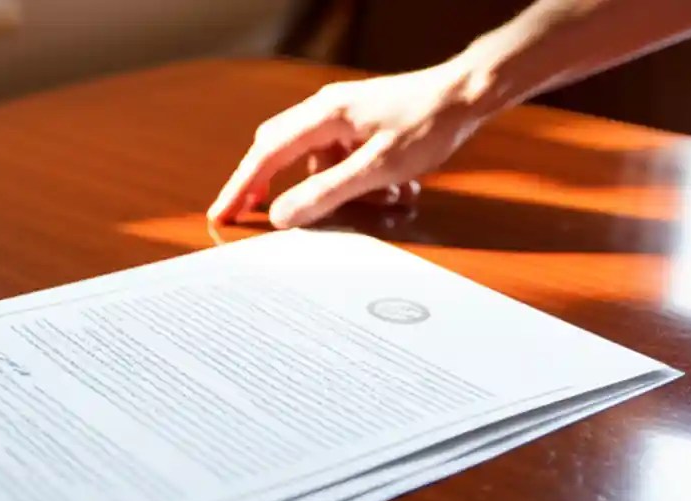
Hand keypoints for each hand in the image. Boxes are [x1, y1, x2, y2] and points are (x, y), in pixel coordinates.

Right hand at [207, 61, 489, 228]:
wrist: (468, 95)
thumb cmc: (428, 124)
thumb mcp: (377, 169)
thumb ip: (326, 193)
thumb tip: (282, 214)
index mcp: (323, 116)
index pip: (266, 154)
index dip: (241, 187)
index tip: (223, 212)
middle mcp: (326, 111)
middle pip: (280, 151)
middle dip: (275, 186)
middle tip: (260, 215)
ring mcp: (343, 117)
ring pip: (319, 162)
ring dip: (340, 189)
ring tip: (386, 199)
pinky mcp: (361, 126)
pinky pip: (343, 159)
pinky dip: (360, 181)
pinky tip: (395, 188)